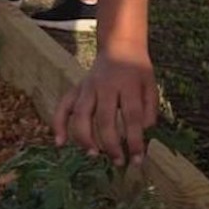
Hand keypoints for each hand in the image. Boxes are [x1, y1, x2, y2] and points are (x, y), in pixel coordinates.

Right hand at [54, 49, 157, 165]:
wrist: (120, 46)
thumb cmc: (137, 71)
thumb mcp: (151, 86)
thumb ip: (150, 111)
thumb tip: (143, 137)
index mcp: (128, 85)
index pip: (132, 117)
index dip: (135, 141)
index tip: (138, 160)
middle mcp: (105, 86)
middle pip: (105, 119)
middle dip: (111, 145)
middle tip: (118, 162)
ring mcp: (87, 87)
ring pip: (81, 115)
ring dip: (85, 138)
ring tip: (94, 155)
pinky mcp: (76, 88)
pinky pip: (63, 106)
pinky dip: (58, 124)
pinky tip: (60, 142)